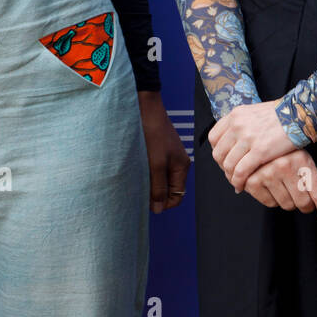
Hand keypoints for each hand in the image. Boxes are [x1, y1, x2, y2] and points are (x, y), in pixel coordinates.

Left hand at [137, 90, 190, 212]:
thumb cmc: (152, 132)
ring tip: (136, 177)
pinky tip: (135, 168)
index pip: (177, 196)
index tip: (147, 202)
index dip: (163, 203)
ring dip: (148, 182)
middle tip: (138, 189)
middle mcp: (176, 163)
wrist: (144, 107)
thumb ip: (158, 187)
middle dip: (154, 192)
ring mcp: (167, 156)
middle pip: (167, 189)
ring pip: (158, 178)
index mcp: (182, 167)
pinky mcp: (157, 150)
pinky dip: (144, 172)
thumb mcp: (156, 163)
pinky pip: (152, 168)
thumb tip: (159, 209)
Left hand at [208, 99, 295, 190]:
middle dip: (223, 167)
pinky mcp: (260, 151)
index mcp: (235, 115)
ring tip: (238, 182)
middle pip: (219, 153)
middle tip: (231, 174)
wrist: (299, 114)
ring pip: (228, 164)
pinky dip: (239, 181)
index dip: (218, 152)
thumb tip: (233, 139)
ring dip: (231, 176)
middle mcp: (237, 125)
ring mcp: (247, 137)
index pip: (214, 138)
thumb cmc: (280, 115)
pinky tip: (242, 186)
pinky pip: (241, 171)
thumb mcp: (254, 113)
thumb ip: (242, 124)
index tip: (226, 160)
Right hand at [243, 149, 316, 223]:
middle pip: (304, 203)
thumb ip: (312, 181)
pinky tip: (269, 184)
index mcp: (302, 159)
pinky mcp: (253, 181)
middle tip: (300, 193)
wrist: (256, 143)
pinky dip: (272, 199)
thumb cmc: (284, 154)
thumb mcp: (301, 160)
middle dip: (304, 204)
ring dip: (287, 200)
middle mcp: (285, 166)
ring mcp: (268, 173)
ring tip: (281, 183)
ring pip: (287, 205)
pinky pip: (270, 204)